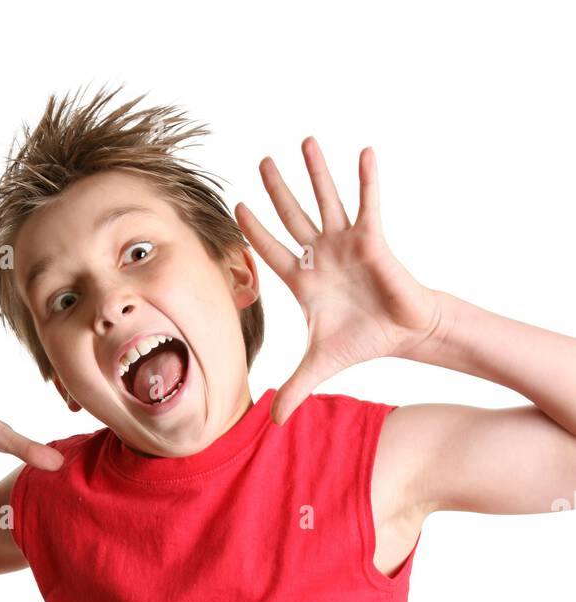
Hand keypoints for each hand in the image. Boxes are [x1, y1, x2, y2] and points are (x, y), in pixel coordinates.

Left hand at [235, 138, 444, 422]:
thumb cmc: (362, 341)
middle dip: (276, 190)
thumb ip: (295, 389)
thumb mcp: (320, 365)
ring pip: (326, 200)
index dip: (254, 231)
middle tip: (261, 161)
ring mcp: (347, 243)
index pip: (271, 250)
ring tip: (305, 140)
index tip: (236, 207)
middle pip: (293, 216)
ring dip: (316, 172)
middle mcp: (322, 254)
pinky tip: (364, 152)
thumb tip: (273, 424)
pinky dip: (366, 180)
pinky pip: (368, 204)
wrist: (402, 335)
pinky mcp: (374, 239)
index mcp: (303, 280)